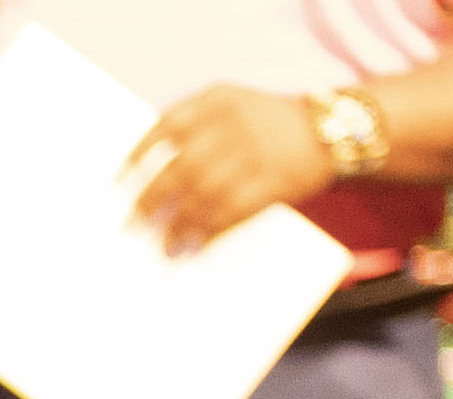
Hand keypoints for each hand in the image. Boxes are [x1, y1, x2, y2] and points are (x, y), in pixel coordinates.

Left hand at [126, 87, 337, 252]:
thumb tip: (146, 175)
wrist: (334, 129)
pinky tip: (195, 244)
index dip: (139, 154)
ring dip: (178, 225)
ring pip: (203, 195)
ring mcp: (255, 153)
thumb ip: (195, 129)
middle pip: (179, 168)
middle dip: (151, 200)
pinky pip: (231, 212)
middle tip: (133, 222)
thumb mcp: (233, 107)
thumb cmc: (269, 125)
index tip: (119, 180)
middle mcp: (234, 124)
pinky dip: (209, 231)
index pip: (167, 125)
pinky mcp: (273, 182)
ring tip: (164, 244)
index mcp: (219, 100)